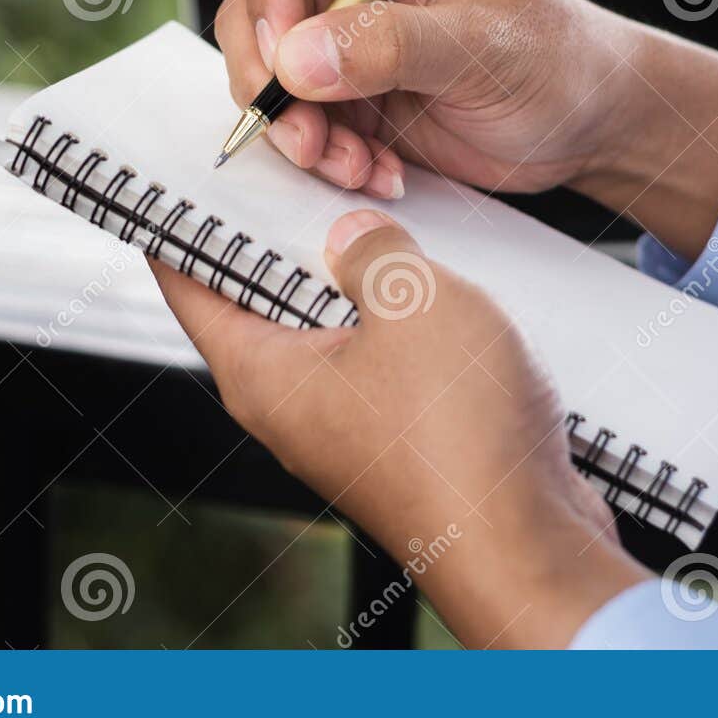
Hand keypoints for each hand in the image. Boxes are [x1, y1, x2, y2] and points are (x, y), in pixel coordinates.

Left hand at [149, 208, 649, 647]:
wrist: (529, 547)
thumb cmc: (459, 437)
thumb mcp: (414, 303)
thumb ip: (374, 251)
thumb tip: (354, 233)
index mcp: (263, 375)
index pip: (190, 281)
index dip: (188, 218)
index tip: (197, 170)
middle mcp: (292, 410)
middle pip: (263, 303)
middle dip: (287, 238)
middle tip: (315, 177)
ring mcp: (349, 432)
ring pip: (336, 333)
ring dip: (362, 283)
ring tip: (397, 226)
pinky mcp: (404, 448)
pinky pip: (389, 367)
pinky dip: (407, 326)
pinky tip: (448, 294)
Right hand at [218, 0, 630, 197]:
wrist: (588, 121)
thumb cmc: (558, 57)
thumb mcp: (481, 45)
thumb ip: (391, 45)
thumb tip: (296, 58)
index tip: (287, 57)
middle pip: (252, 9)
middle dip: (271, 83)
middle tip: (310, 138)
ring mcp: (343, 38)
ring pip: (267, 77)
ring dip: (299, 133)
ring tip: (357, 165)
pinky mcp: (348, 96)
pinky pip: (300, 125)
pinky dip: (326, 158)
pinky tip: (378, 172)